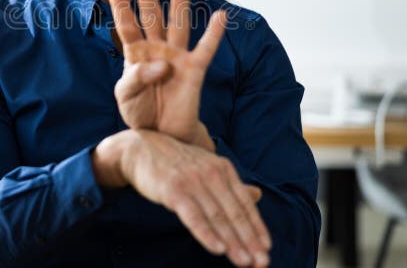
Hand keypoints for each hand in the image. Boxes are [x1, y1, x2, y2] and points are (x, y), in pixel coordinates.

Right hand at [92, 129, 270, 266]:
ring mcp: (192, 181)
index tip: (266, 248)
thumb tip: (258, 195)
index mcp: (222, 168)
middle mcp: (211, 173)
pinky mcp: (174, 190)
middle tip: (261, 262)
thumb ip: (231, 184)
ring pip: (217, 217)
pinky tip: (217, 248)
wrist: (140, 149)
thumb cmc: (175, 162)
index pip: (244, 202)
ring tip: (244, 261)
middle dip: (249, 240)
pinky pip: (193, 216)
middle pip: (234, 212)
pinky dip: (207, 233)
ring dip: (233, 242)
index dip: (257, 226)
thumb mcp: (206, 167)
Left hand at [108, 0, 226, 147]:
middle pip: (152, 17)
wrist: (161, 136)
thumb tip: (162, 64)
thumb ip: (135, 79)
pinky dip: (214, 33)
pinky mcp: (194, 70)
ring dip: (180, 2)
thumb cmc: (140, 113)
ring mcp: (176, 57)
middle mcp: (156, 50)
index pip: (127, 26)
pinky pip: (206, 49)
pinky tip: (220, 16)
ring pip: (178, 24)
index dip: (121, 6)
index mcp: (136, 54)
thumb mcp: (125, 97)